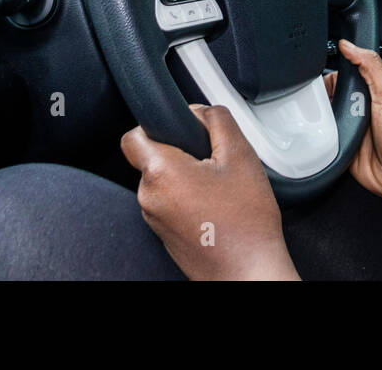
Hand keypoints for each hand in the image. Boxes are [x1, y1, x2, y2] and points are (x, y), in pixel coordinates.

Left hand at [120, 104, 298, 279]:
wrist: (247, 270)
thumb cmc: (245, 222)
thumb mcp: (240, 154)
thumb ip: (218, 121)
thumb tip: (202, 111)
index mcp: (161, 172)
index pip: (133, 136)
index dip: (155, 126)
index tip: (181, 130)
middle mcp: (148, 197)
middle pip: (152, 157)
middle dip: (180, 152)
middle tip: (213, 161)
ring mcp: (153, 218)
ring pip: (163, 181)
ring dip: (186, 177)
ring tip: (219, 188)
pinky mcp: (163, 234)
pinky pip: (169, 203)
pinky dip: (187, 198)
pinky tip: (215, 206)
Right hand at [326, 40, 381, 215]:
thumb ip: (370, 65)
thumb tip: (349, 45)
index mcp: (364, 91)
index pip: (336, 76)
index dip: (327, 76)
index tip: (321, 79)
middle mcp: (353, 109)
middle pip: (322, 97)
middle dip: (319, 100)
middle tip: (331, 108)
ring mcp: (345, 129)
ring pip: (317, 119)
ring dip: (315, 121)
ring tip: (324, 124)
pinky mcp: (338, 148)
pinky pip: (318, 140)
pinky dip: (315, 139)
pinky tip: (319, 138)